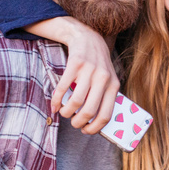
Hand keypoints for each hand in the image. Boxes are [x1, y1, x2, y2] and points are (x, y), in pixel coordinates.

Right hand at [27, 17, 119, 133]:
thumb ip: (104, 97)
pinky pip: (63, 88)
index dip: (95, 128)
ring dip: (66, 112)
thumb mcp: (107, 80)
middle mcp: (103, 78)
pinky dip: (56, 100)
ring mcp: (89, 71)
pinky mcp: (75, 64)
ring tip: (64, 113)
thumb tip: (94, 123)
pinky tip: (54, 104)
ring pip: (75, 101)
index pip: (106, 114)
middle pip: (89, 110)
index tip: (86, 131)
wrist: (88, 38)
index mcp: (114, 86)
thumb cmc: (97, 65)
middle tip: (73, 123)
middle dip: (78, 122)